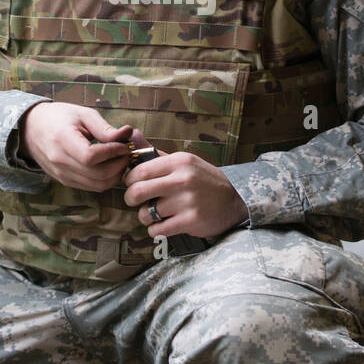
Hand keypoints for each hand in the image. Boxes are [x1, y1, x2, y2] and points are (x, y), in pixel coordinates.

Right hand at [20, 103, 133, 190]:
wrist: (31, 129)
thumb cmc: (58, 117)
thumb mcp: (82, 114)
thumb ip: (104, 128)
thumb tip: (127, 133)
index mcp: (62, 140)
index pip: (91, 157)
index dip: (113, 152)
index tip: (123, 143)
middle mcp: (60, 162)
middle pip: (97, 175)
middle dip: (119, 165)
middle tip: (127, 152)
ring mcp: (62, 175)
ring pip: (97, 185)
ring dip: (115, 174)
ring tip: (119, 159)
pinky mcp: (65, 181)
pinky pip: (90, 187)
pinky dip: (105, 179)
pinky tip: (109, 165)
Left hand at [122, 152, 248, 239]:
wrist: (234, 201)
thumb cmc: (203, 180)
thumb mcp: (184, 162)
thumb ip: (156, 152)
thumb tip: (132, 133)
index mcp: (179, 161)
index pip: (140, 171)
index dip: (129, 180)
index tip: (132, 185)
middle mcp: (183, 179)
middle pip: (138, 192)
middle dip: (130, 199)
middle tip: (134, 201)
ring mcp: (188, 201)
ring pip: (146, 213)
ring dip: (145, 216)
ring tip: (154, 214)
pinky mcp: (191, 221)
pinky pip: (158, 229)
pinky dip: (155, 230)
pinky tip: (162, 225)